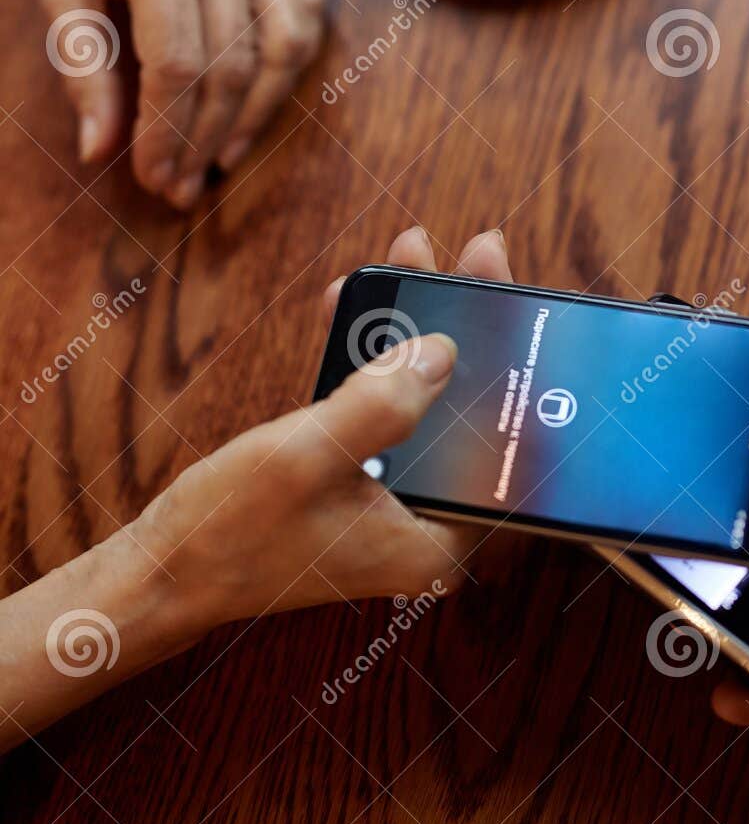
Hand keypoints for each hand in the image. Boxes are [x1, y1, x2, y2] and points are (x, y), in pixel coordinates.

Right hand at [134, 226, 512, 622]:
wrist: (164, 571)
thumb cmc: (230, 532)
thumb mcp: (308, 457)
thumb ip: (382, 405)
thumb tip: (443, 350)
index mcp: (438, 538)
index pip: (501, 434)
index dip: (510, 351)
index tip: (502, 284)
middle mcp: (428, 522)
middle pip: (470, 407)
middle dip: (464, 324)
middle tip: (472, 253)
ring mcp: (394, 501)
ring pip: (424, 401)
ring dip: (414, 332)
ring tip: (413, 262)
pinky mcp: (359, 484)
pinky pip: (380, 411)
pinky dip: (371, 362)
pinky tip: (360, 308)